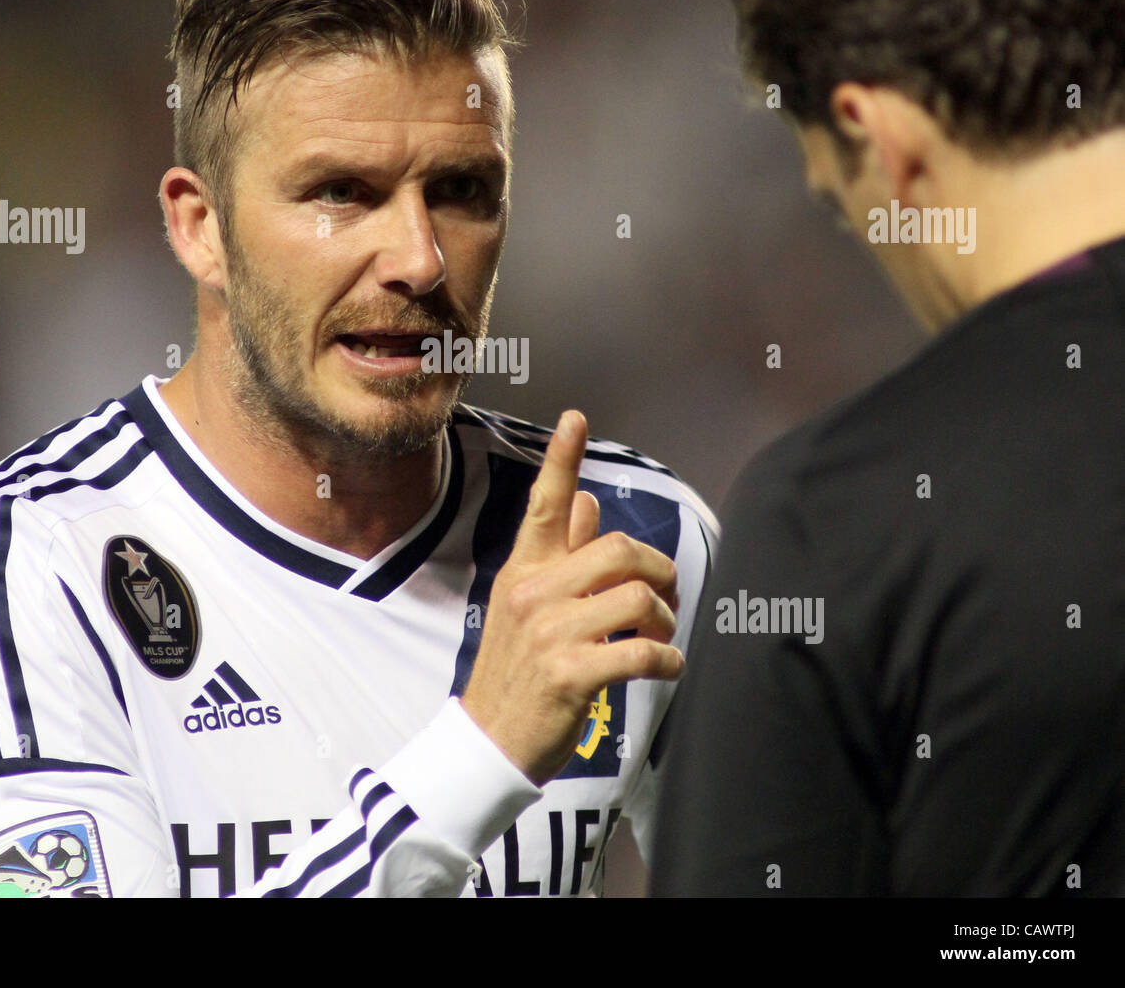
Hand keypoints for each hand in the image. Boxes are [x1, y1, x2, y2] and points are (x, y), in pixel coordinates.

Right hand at [460, 410, 681, 785]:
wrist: (489, 739)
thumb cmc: (517, 670)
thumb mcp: (526, 604)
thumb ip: (561, 553)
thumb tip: (590, 502)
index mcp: (524, 570)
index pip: (544, 504)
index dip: (562, 459)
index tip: (575, 417)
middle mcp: (534, 592)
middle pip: (619, 549)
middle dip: (660, 570)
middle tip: (667, 596)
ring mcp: (550, 632)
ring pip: (638, 598)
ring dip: (665, 620)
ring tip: (660, 637)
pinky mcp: (570, 673)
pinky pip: (642, 651)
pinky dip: (668, 660)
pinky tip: (665, 667)